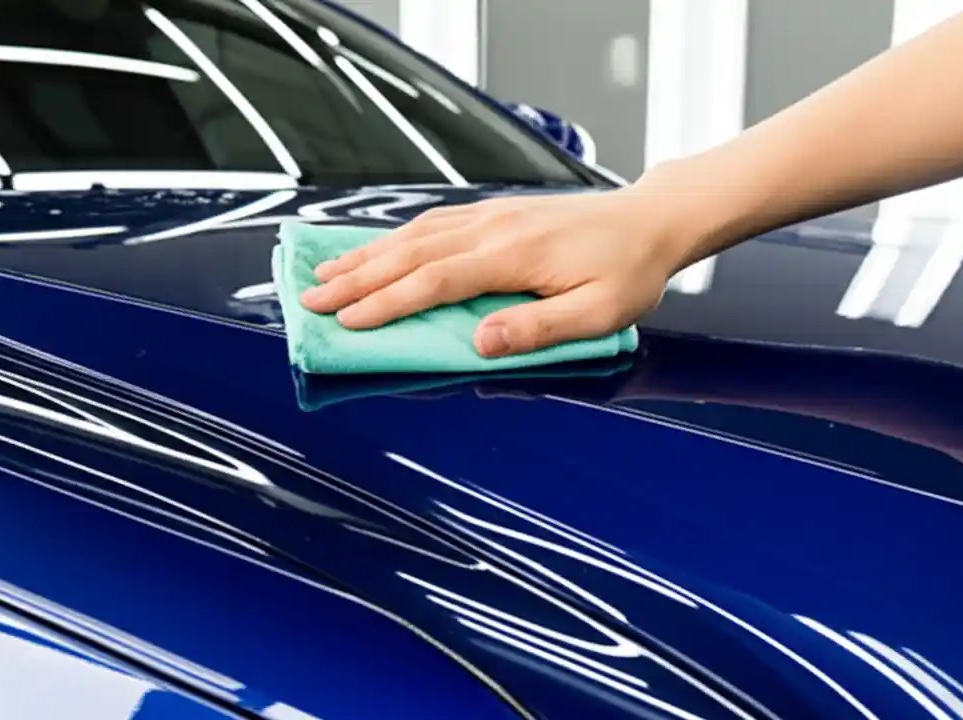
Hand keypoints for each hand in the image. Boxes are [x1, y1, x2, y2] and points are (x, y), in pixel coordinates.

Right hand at [300, 180, 692, 356]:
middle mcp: (493, 228)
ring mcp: (492, 215)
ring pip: (415, 233)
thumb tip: (479, 342)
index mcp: (513, 256)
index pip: (435, 280)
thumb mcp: (598, 313)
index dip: (387, 301)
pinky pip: (434, 222)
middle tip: (310, 297)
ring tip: (325, 271)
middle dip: (357, 277)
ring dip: (367, 254)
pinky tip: (376, 249)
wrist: (651, 219)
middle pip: (410, 252)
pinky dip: (395, 237)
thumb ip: (538, 329)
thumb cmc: (630, 272)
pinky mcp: (496, 212)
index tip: (347, 320)